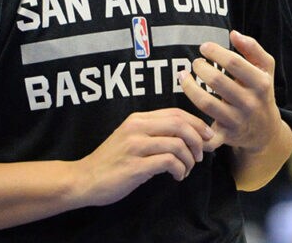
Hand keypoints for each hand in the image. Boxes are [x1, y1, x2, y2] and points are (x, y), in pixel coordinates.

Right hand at [73, 108, 215, 206]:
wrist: (84, 179)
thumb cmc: (112, 162)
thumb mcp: (132, 139)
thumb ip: (155, 133)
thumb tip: (190, 135)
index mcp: (138, 119)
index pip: (176, 113)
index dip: (197, 123)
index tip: (208, 136)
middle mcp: (137, 128)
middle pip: (180, 124)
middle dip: (198, 139)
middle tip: (201, 154)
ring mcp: (135, 146)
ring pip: (177, 144)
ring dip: (189, 158)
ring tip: (186, 169)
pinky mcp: (135, 166)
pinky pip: (169, 162)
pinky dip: (180, 169)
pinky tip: (177, 176)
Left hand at [180, 31, 280, 154]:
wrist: (266, 130)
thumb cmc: (262, 92)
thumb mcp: (265, 69)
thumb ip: (253, 48)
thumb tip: (233, 34)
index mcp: (261, 83)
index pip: (233, 62)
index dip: (215, 51)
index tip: (204, 47)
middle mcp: (250, 102)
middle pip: (217, 81)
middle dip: (201, 67)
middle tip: (195, 63)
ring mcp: (237, 120)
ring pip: (206, 103)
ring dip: (189, 87)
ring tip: (184, 76)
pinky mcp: (226, 136)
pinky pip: (207, 135)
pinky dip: (194, 130)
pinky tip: (184, 115)